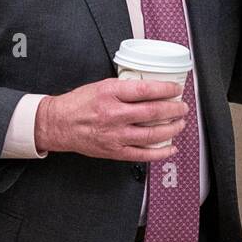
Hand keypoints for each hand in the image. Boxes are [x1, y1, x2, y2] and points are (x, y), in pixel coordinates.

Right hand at [34, 78, 187, 161]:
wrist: (58, 124)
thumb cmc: (78, 104)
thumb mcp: (101, 86)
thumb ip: (125, 88)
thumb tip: (151, 89)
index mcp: (110, 93)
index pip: (145, 90)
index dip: (166, 90)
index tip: (176, 90)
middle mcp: (113, 114)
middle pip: (152, 112)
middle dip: (173, 110)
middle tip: (182, 107)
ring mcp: (115, 135)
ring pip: (151, 134)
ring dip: (171, 129)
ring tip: (180, 124)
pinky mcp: (114, 151)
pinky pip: (142, 154)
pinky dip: (160, 153)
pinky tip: (170, 148)